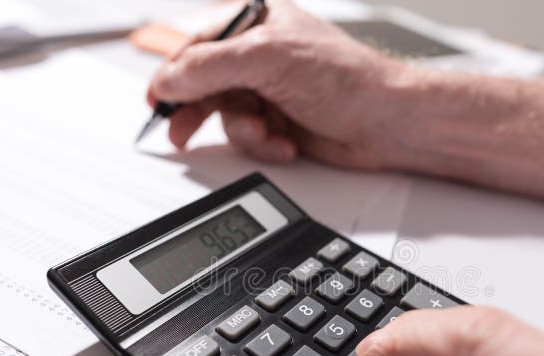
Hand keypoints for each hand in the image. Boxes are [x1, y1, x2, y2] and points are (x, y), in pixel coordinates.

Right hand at [148, 0, 409, 167]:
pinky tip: (285, 142)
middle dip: (200, 110)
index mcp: (257, 23)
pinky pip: (251, 136)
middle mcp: (261, 55)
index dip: (173, 74)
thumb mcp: (268, 60)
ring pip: (227, 115)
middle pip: (206, 84)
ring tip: (266, 134)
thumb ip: (210, 68)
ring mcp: (270, 89)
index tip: (157, 100)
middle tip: (181, 133)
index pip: (197, 45)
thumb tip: (168, 79)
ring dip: (245, 131)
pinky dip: (264, 144)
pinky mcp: (280, 121)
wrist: (387, 123)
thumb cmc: (346, 79)